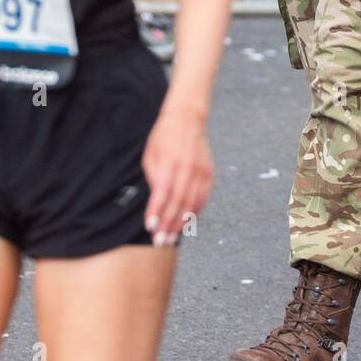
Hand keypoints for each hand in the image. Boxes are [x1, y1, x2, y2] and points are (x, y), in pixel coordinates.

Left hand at [143, 103, 213, 243]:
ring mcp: (201, 171)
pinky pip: (203, 197)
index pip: (163, 192)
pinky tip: (186, 222)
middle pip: (179, 202)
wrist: (187, 119)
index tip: (151, 226)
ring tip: (172, 237)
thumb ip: (154, 178)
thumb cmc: (164, 137)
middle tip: (161, 240)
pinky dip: (194, 212)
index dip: (157, 211)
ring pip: (193, 203)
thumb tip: (156, 203)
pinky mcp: (209, 173)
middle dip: (169, 223)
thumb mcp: (151, 154)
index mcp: (171, 161)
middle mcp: (188, 167)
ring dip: (182, 223)